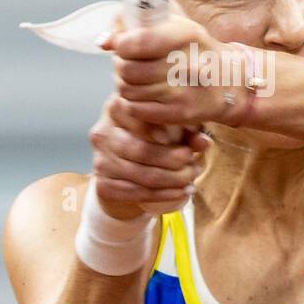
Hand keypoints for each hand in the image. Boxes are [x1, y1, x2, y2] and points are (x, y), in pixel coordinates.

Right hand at [89, 93, 209, 217]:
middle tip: (193, 166)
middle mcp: (102, 132)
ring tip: (190, 180)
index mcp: (116, 108)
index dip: (158, 129)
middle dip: (170, 161)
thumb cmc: (152, 140)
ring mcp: (99, 160)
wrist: (126, 171)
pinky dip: (161, 195)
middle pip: (138, 149)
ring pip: (139, 174)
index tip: (180, 141)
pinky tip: (179, 193)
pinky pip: (134, 192)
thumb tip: (204, 142)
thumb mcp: (170, 129)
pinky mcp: (102, 184)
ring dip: (170, 180)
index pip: (135, 116)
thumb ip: (187, 131)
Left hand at [101, 13, 244, 128]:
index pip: (137, 42)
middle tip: (129, 64)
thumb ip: (138, 26)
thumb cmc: (196, 50)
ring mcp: (183, 92)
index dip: (121, 45)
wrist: (229, 82)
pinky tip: (144, 95)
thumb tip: (103, 40)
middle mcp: (186, 64)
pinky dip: (133, 103)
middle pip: (127, 69)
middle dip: (121, 66)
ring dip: (125, 85)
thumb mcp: (176, 26)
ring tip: (137, 79)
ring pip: (128, 90)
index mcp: (186, 35)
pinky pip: (136, 110)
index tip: (123, 45)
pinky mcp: (179, 114)